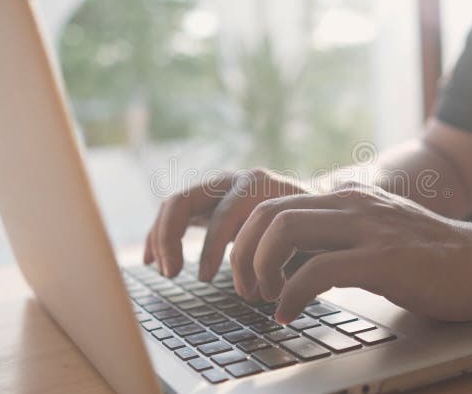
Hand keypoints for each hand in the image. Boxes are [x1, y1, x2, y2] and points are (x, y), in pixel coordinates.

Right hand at [144, 169, 308, 279]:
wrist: (319, 205)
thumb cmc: (314, 228)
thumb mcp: (307, 239)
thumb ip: (288, 257)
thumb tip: (261, 289)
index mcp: (258, 186)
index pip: (224, 213)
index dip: (212, 248)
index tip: (206, 279)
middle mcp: (234, 181)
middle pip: (187, 199)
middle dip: (173, 237)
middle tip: (172, 273)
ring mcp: (218, 188)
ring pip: (176, 203)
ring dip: (162, 236)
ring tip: (164, 270)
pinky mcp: (209, 201)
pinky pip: (175, 213)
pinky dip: (160, 234)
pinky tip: (152, 260)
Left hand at [229, 182, 471, 322]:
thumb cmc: (433, 257)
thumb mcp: (377, 232)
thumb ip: (339, 236)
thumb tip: (294, 258)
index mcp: (347, 196)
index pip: (276, 203)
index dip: (249, 238)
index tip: (249, 272)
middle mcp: (352, 202)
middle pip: (269, 212)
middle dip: (243, 252)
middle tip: (245, 287)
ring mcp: (367, 227)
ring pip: (284, 231)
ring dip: (260, 269)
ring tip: (263, 298)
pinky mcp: (381, 259)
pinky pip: (315, 271)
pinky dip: (289, 295)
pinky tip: (288, 314)